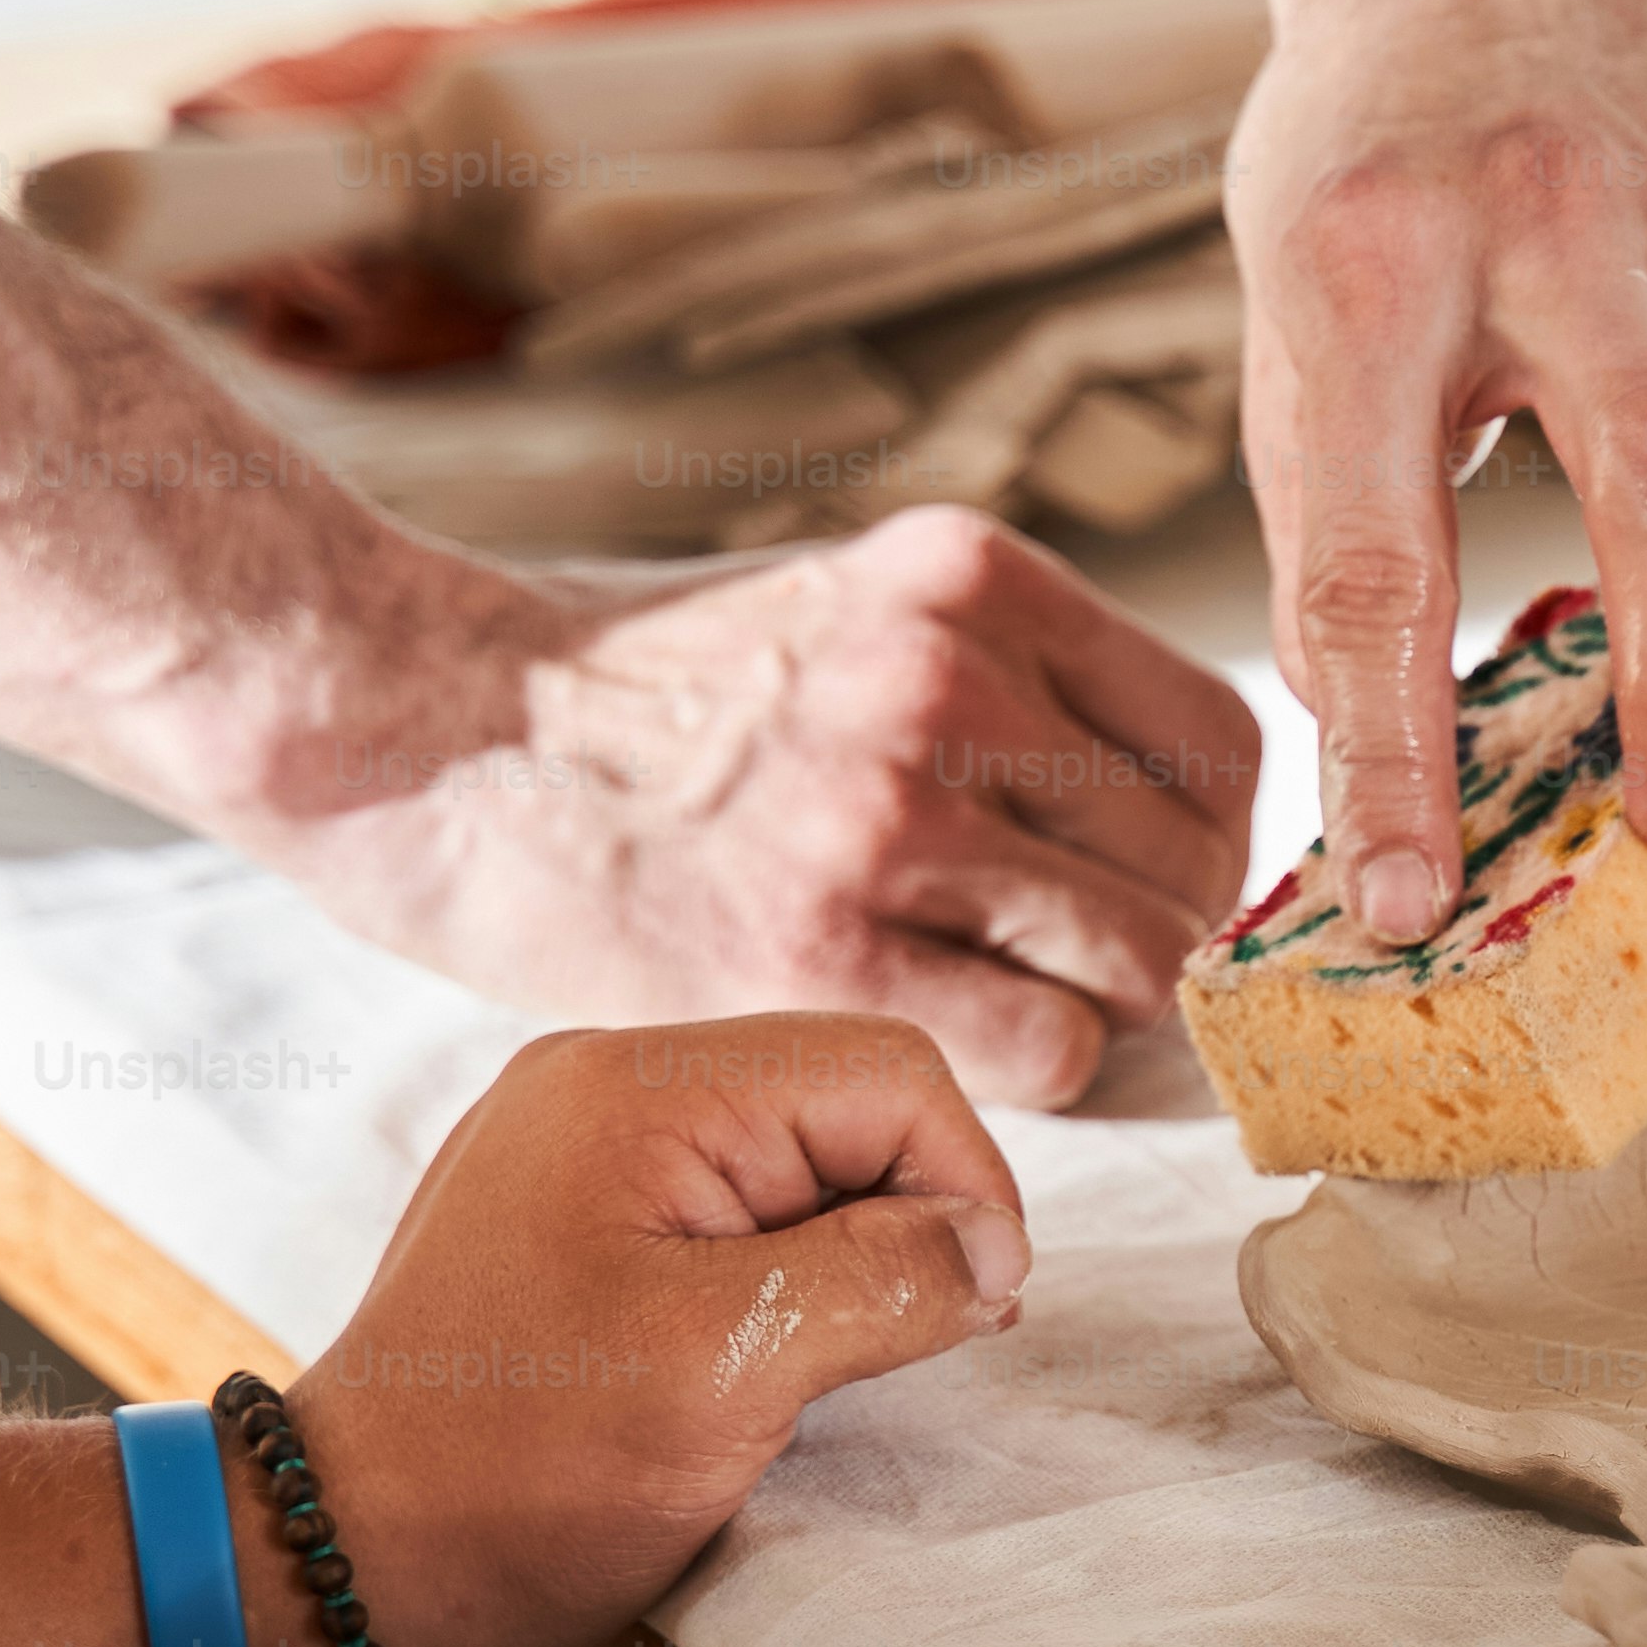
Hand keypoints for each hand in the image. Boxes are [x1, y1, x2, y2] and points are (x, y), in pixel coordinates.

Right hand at [267, 510, 1263, 1111]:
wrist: (433, 735)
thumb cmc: (650, 693)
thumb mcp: (853, 606)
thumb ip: (1008, 672)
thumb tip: (1171, 791)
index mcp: (967, 577)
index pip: (1213, 735)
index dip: (1210, 831)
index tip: (1159, 877)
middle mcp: (943, 677)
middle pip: (1192, 860)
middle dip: (1165, 934)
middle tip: (1084, 967)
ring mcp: (882, 813)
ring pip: (1141, 964)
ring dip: (1101, 1009)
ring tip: (1015, 1001)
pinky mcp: (816, 949)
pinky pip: (1048, 1050)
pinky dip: (1035, 1069)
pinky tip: (956, 1040)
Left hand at [281, 1016, 1025, 1646]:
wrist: (341, 1579)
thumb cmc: (518, 1479)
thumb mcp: (726, 1372)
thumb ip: (883, 1280)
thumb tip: (995, 1249)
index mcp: (634, 1087)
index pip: (886, 1071)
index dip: (963, 1185)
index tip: (970, 1315)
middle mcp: (603, 1088)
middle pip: (846, 1102)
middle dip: (905, 1220)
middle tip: (905, 1351)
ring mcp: (581, 1155)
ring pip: (799, 1163)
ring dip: (848, 1259)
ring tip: (821, 1370)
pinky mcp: (576, 1227)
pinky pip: (734, 1212)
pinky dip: (785, 1281)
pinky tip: (765, 1366)